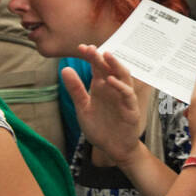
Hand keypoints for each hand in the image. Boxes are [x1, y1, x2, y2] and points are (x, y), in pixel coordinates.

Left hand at [63, 46, 140, 163]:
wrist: (113, 148)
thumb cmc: (100, 128)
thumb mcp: (83, 108)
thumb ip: (75, 89)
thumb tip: (65, 69)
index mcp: (102, 88)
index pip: (97, 68)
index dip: (91, 57)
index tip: (81, 47)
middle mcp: (113, 90)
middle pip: (110, 69)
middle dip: (101, 58)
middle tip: (90, 48)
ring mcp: (123, 98)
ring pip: (123, 77)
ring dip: (116, 66)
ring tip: (106, 56)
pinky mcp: (130, 109)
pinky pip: (127, 95)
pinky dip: (120, 87)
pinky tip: (110, 81)